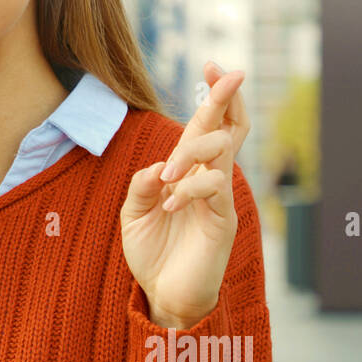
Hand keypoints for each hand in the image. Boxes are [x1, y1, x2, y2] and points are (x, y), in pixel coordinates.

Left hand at [120, 62, 250, 328]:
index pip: (208, 126)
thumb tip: (156, 165)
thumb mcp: (134, 214)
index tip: (213, 65)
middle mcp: (209, 179)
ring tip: (165, 177)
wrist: (163, 296)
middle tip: (226, 73)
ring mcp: (219, 198)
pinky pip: (214, 189)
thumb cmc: (152, 254)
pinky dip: (190, 190)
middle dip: (226, 98)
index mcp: (188, 172)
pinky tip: (170, 205)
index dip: (214, 96)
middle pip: (227, 128)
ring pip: (221, 152)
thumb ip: (141, 186)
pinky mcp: (223, 221)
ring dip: (191, 153)